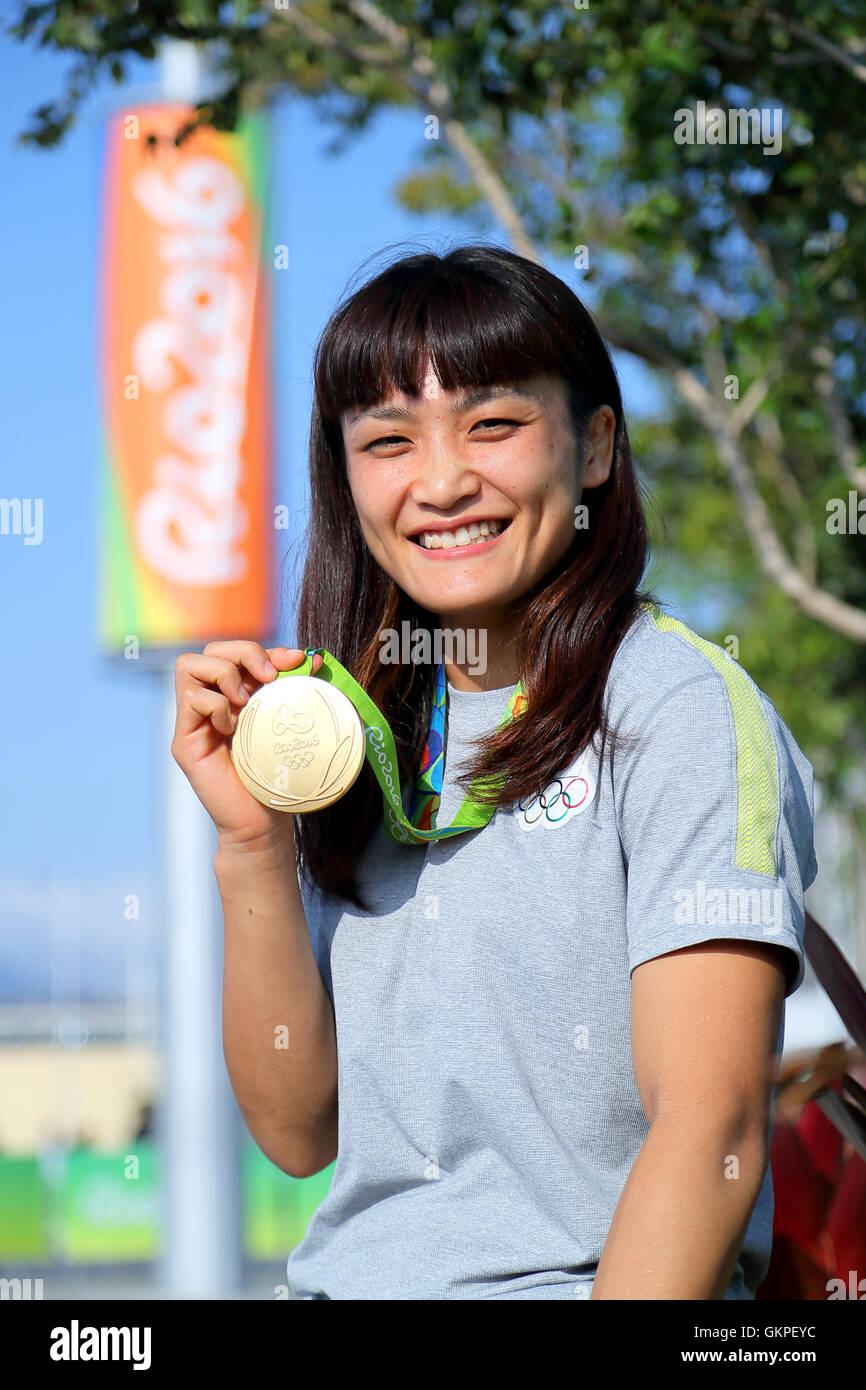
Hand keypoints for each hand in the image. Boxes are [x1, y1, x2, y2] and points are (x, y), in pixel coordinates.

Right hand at [171, 641, 322, 850]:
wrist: (263, 821)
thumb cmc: (278, 775)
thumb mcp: (289, 724)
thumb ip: (295, 691)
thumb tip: (314, 658)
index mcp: (235, 695)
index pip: (237, 651)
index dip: (265, 648)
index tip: (296, 661)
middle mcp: (211, 702)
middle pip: (211, 649)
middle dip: (244, 652)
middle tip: (270, 678)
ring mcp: (194, 720)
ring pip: (189, 665)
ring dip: (225, 675)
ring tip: (246, 704)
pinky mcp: (184, 740)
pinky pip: (190, 699)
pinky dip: (215, 705)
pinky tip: (232, 728)